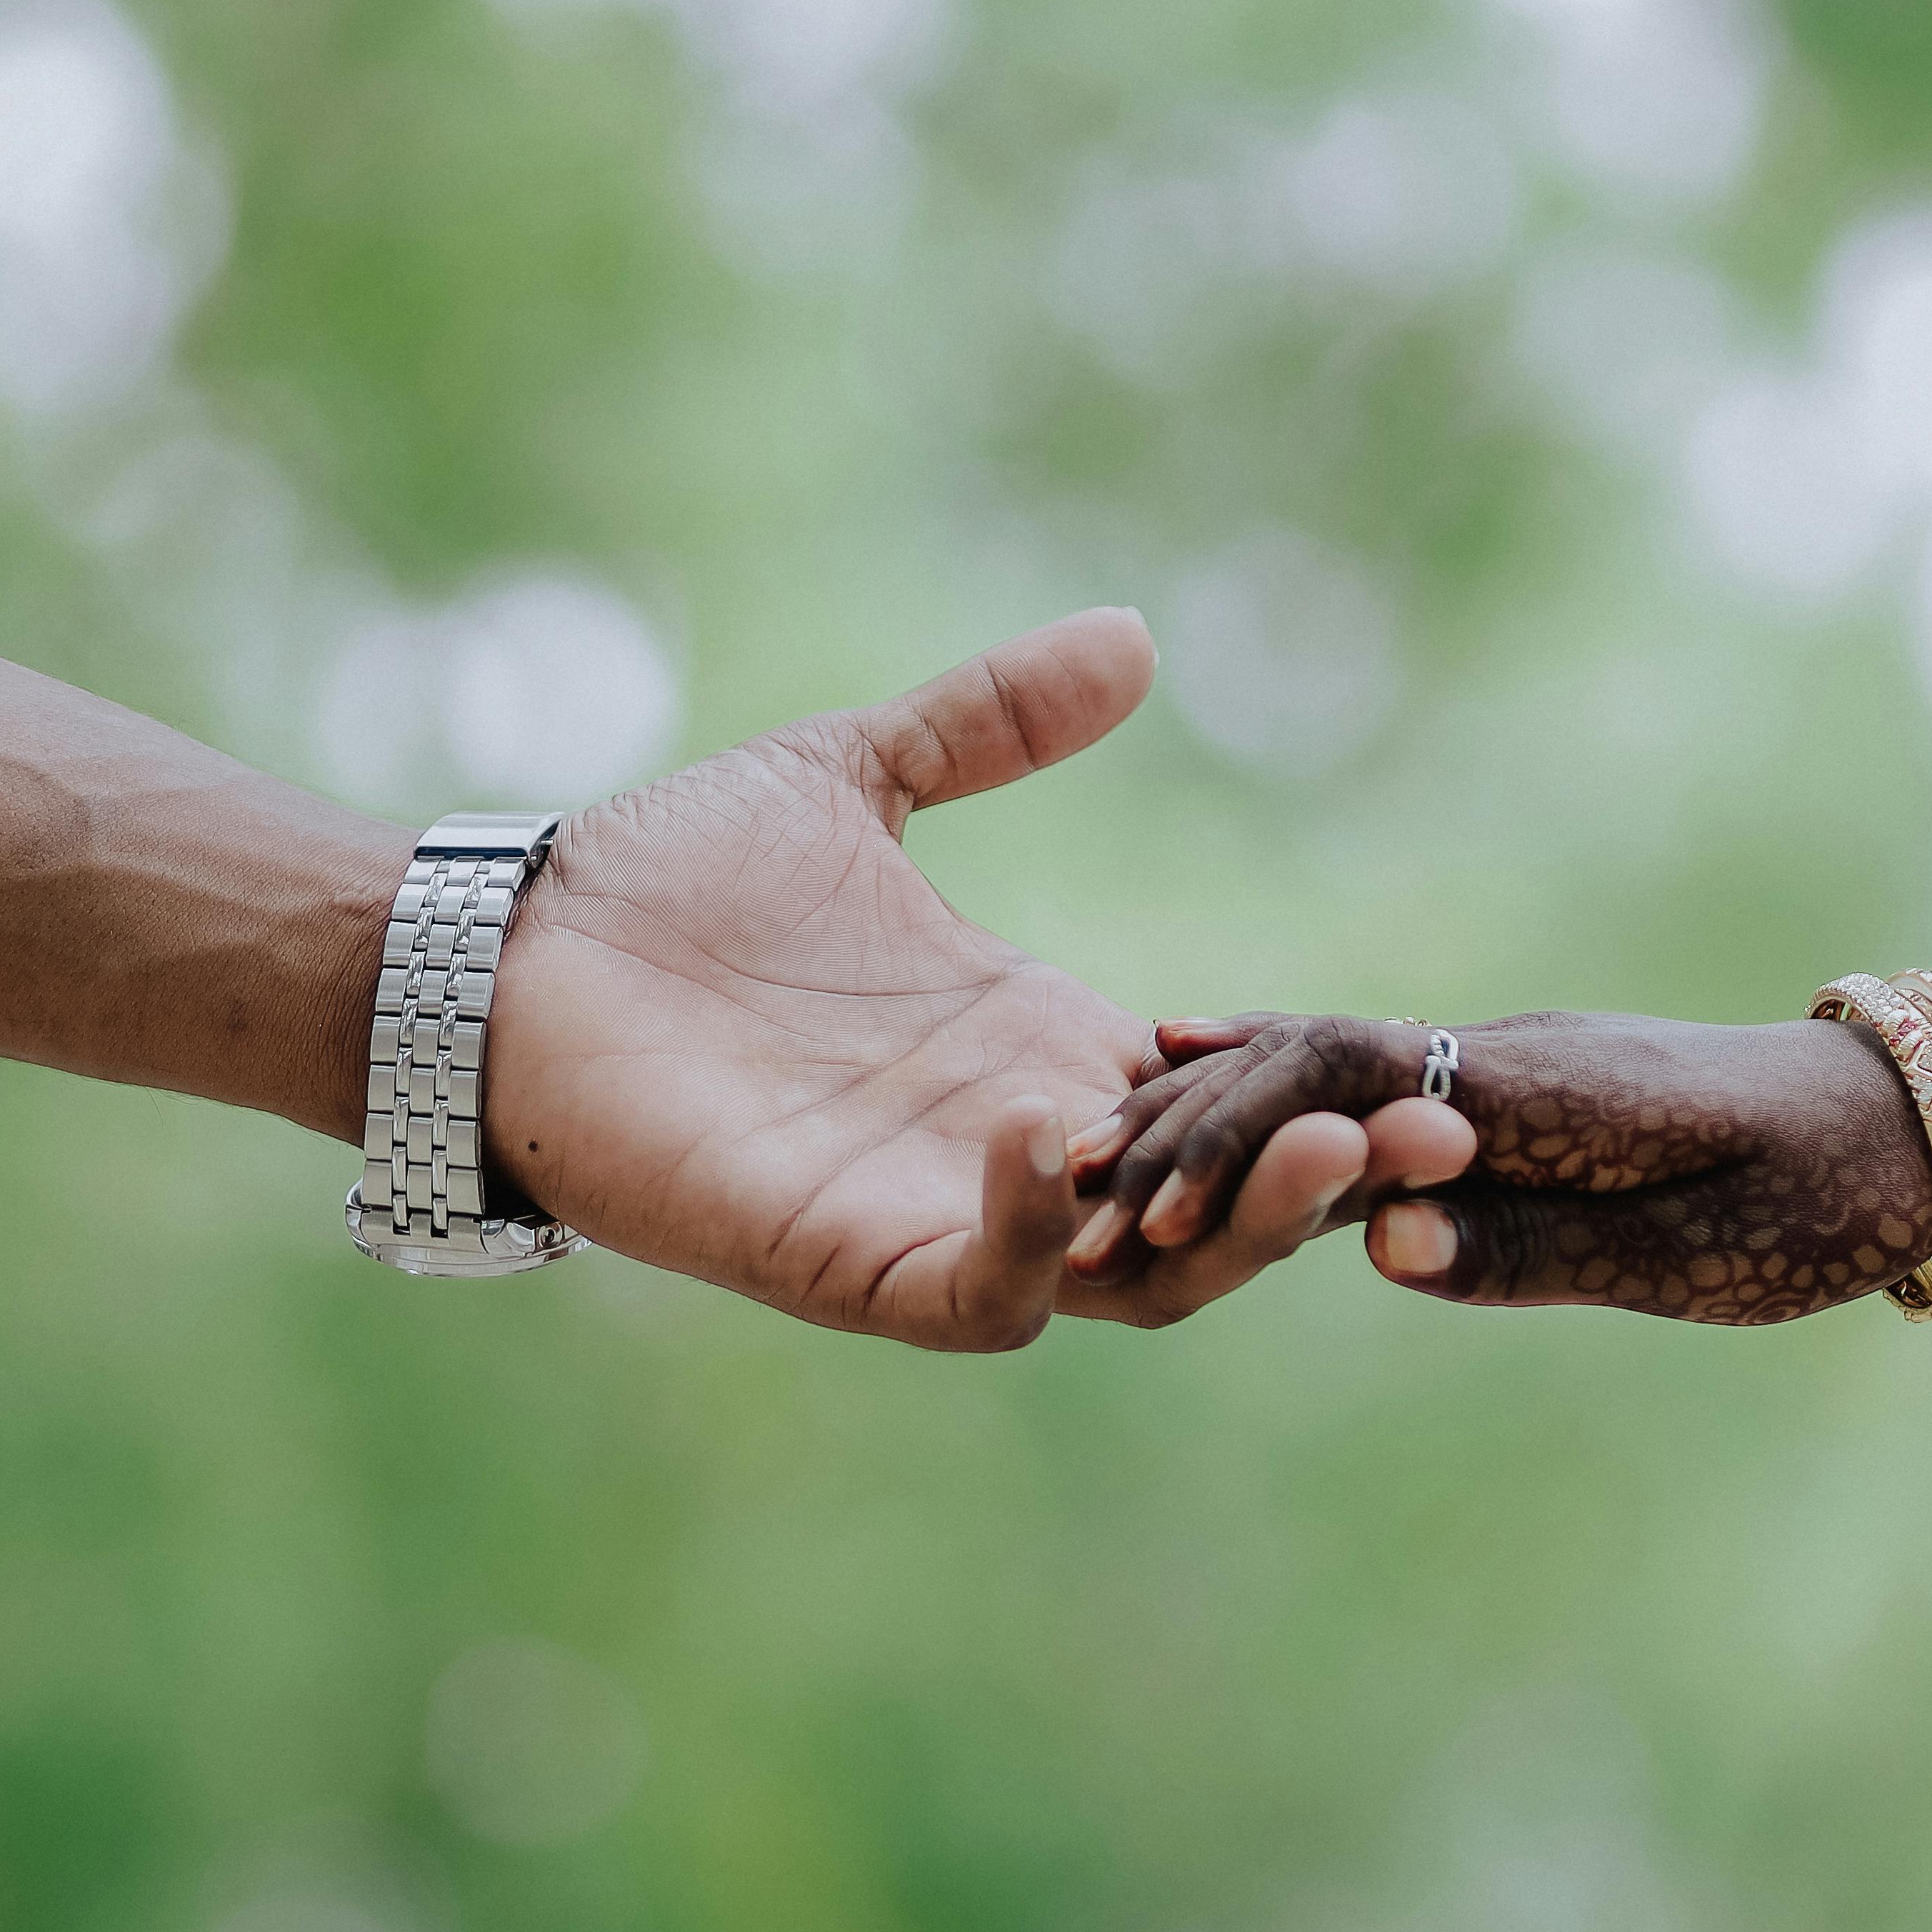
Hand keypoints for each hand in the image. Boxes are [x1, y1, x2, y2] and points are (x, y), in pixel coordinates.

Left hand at [480, 610, 1354, 1349]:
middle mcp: (1002, 1148)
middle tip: (1421, 1124)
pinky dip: (1031, 1241)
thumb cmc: (664, 878)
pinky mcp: (843, 1263)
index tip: (1410, 1053)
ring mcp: (930, 1215)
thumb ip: (989, 721)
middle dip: (1321, 1186)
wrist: (510, 950)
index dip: (1313, 1091)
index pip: (1215, 1106)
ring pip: (1130, 1285)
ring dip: (1228, 1235)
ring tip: (1318, 1149)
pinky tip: (1053, 1134)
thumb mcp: (859, 774)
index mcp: (1029, 1049)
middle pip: (1211, 1218)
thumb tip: (1128, 637)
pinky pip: (977, 1294)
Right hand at [1072, 1007, 1931, 1324]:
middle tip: (1070, 1213)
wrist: (1906, 1127)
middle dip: (1183, 1127)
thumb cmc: (1814, 1206)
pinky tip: (1181, 1063)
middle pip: (1305, 1056)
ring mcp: (1496, 1054)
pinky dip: (1264, 1071)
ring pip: (1320, 1056)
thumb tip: (1378, 1244)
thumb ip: (1531, 1249)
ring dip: (1205, 1108)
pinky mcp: (1500, 1079)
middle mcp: (1500, 1050)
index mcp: (1540, 1090)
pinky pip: (1360, 1063)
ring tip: (1083, 1168)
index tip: (1155, 1212)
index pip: (1348, 1075)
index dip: (1239, 1136)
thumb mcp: (1691, 1257)